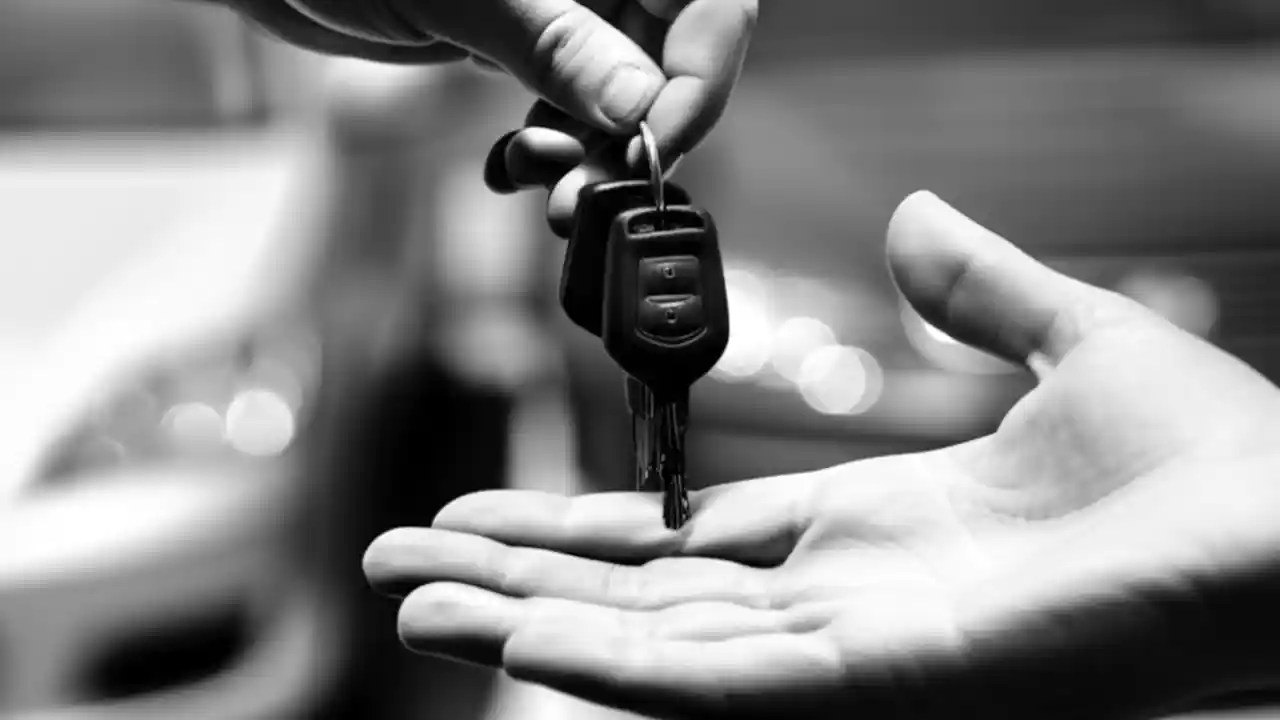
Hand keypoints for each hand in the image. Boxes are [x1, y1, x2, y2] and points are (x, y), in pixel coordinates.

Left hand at [233, 1, 753, 215]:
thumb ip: (559, 47)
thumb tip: (643, 109)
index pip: (711, 4)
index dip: (700, 78)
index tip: (653, 146)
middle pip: (670, 61)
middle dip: (632, 140)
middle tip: (584, 196)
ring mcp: (566, 8)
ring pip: (621, 98)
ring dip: (588, 157)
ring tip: (535, 183)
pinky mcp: (528, 45)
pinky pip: (570, 108)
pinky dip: (549, 150)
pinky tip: (508, 168)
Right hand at [363, 191, 1279, 719]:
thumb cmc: (1211, 456)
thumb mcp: (1063, 340)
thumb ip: (973, 288)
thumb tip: (911, 219)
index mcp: (871, 532)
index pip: (686, 538)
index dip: (580, 527)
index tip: (488, 509)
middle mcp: (840, 606)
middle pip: (640, 601)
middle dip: (514, 582)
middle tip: (401, 565)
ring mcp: (853, 661)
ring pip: (652, 652)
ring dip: (526, 628)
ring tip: (413, 604)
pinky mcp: (881, 694)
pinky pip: (716, 690)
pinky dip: (609, 671)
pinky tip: (515, 645)